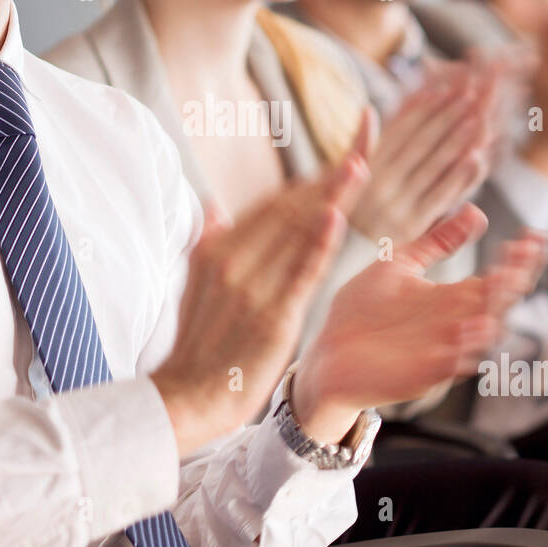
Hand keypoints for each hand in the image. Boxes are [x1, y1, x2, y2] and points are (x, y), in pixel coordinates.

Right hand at [152, 147, 371, 455]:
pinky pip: (299, 273)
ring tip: (357, 166)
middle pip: (288, 210)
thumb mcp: (196, 285)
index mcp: (218, 250)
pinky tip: (336, 216)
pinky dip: (318, 243)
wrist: (187, 398)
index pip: (271, 205)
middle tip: (360, 148)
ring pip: (297, 233)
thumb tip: (213, 203)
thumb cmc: (198, 345)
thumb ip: (208, 240)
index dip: (308, 180)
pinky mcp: (271, 318)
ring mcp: (252, 288)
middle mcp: (234, 261)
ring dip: (331, 197)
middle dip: (327, 179)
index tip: (340, 160)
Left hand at [291, 205, 547, 444]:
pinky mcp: (423, 374)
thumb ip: (437, 242)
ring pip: (482, 335)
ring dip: (494, 311)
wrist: (326, 354)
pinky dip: (463, 348)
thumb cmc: (363, 311)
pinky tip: (469, 328)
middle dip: (513, 280)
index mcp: (451, 299)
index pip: (497, 278)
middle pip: (498, 303)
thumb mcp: (400, 266)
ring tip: (500, 284)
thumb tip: (476, 211)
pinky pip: (452, 364)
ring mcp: (442, 350)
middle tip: (521, 256)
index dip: (519, 260)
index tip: (534, 235)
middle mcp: (454, 325)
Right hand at [348, 61, 497, 247]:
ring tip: (478, 116)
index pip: (398, 132)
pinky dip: (459, 177)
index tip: (442, 89)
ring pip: (432, 166)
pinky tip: (476, 158)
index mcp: (364, 171)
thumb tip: (368, 111)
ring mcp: (396, 207)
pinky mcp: (411, 229)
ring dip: (457, 139)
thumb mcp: (334, 182)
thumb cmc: (335, 221)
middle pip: (419, 144)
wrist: (326, 267)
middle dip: (445, 117)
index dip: (422, 109)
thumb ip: (358, 146)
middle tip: (469, 94)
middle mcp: (379, 186)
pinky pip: (439, 198)